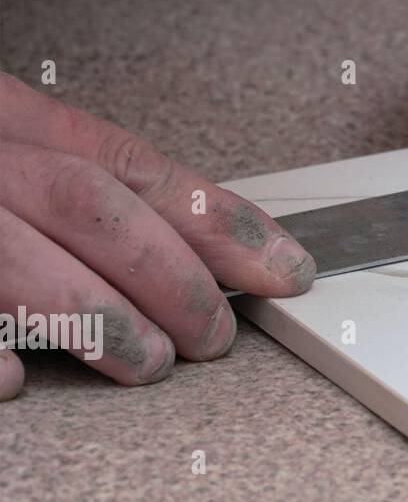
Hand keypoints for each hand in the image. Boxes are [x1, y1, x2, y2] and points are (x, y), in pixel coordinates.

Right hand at [0, 75, 314, 400]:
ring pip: (22, 259)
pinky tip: (19, 380)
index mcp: (7, 120)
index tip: (285, 266)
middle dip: (172, 276)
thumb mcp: (5, 141)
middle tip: (214, 336)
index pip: (133, 164)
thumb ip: (77, 176)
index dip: (219, 219)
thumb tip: (194, 245)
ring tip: (147, 364)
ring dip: (101, 318)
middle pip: (94, 206)